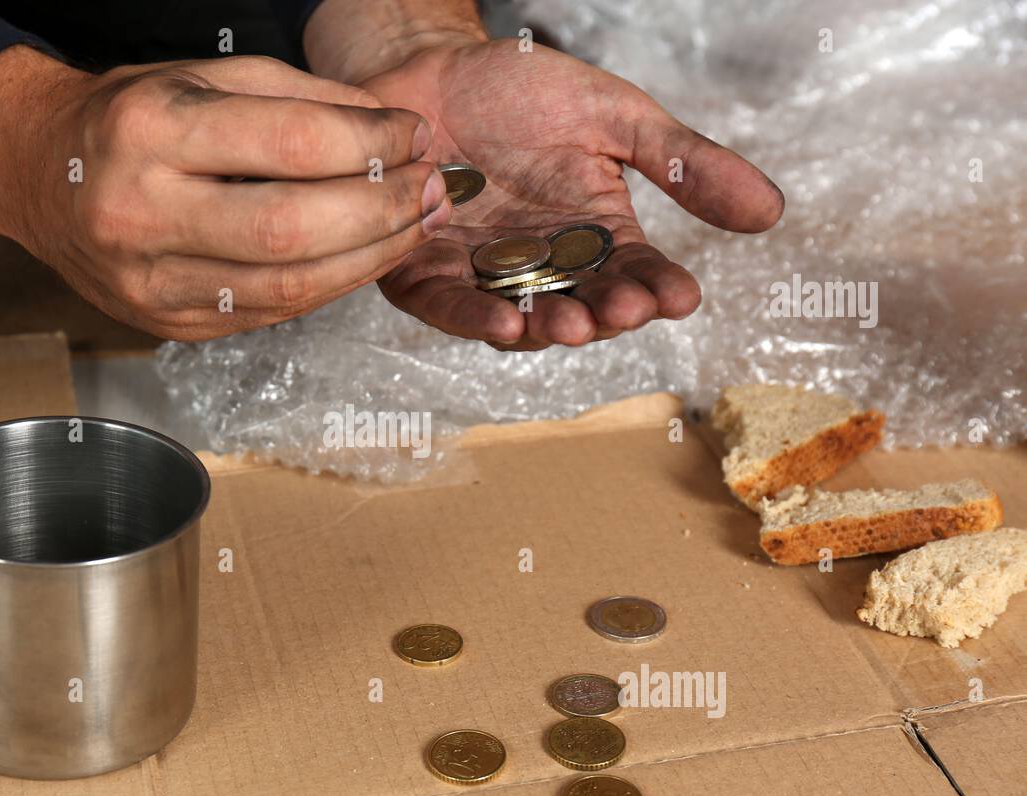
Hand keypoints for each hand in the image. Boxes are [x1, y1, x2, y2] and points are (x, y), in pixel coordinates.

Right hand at [0, 47, 449, 339]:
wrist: (39, 177)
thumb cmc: (124, 120)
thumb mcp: (200, 77)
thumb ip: (297, 99)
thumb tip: (390, 132)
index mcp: (151, 132)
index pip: (291, 145)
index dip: (370, 144)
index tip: (413, 136)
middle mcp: (144, 213)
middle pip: (296, 229)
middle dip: (382, 212)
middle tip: (431, 191)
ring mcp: (152, 282)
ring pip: (291, 286)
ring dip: (370, 259)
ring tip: (413, 227)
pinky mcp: (169, 323)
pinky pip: (272, 313)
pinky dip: (329, 285)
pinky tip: (361, 258)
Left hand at [360, 39, 784, 348]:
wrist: (430, 67)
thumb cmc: (520, 90)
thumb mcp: (615, 116)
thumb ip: (683, 162)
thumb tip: (771, 211)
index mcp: (593, 234)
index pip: (637, 273)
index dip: (658, 289)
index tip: (682, 296)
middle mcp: (542, 265)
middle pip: (583, 306)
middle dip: (605, 313)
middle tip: (626, 309)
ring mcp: (483, 275)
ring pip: (521, 319)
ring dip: (547, 327)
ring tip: (571, 324)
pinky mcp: (425, 275)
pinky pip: (450, 306)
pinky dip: (475, 317)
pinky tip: (504, 321)